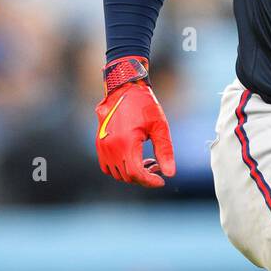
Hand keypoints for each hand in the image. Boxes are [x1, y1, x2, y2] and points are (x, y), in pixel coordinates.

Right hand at [95, 57, 175, 187]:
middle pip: (127, 176)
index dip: (149, 181)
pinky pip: (107, 166)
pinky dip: (120, 168)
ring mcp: (103, 146)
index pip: (136, 174)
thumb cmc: (144, 105)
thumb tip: (170, 174)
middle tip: (157, 166)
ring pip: (117, 173)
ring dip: (133, 174)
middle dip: (144, 177)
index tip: (161, 181)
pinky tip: (133, 159)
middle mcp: (111, 147)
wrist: (123, 88)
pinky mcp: (100, 143)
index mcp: (126, 143)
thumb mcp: (159, 127)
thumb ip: (165, 151)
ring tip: (148, 162)